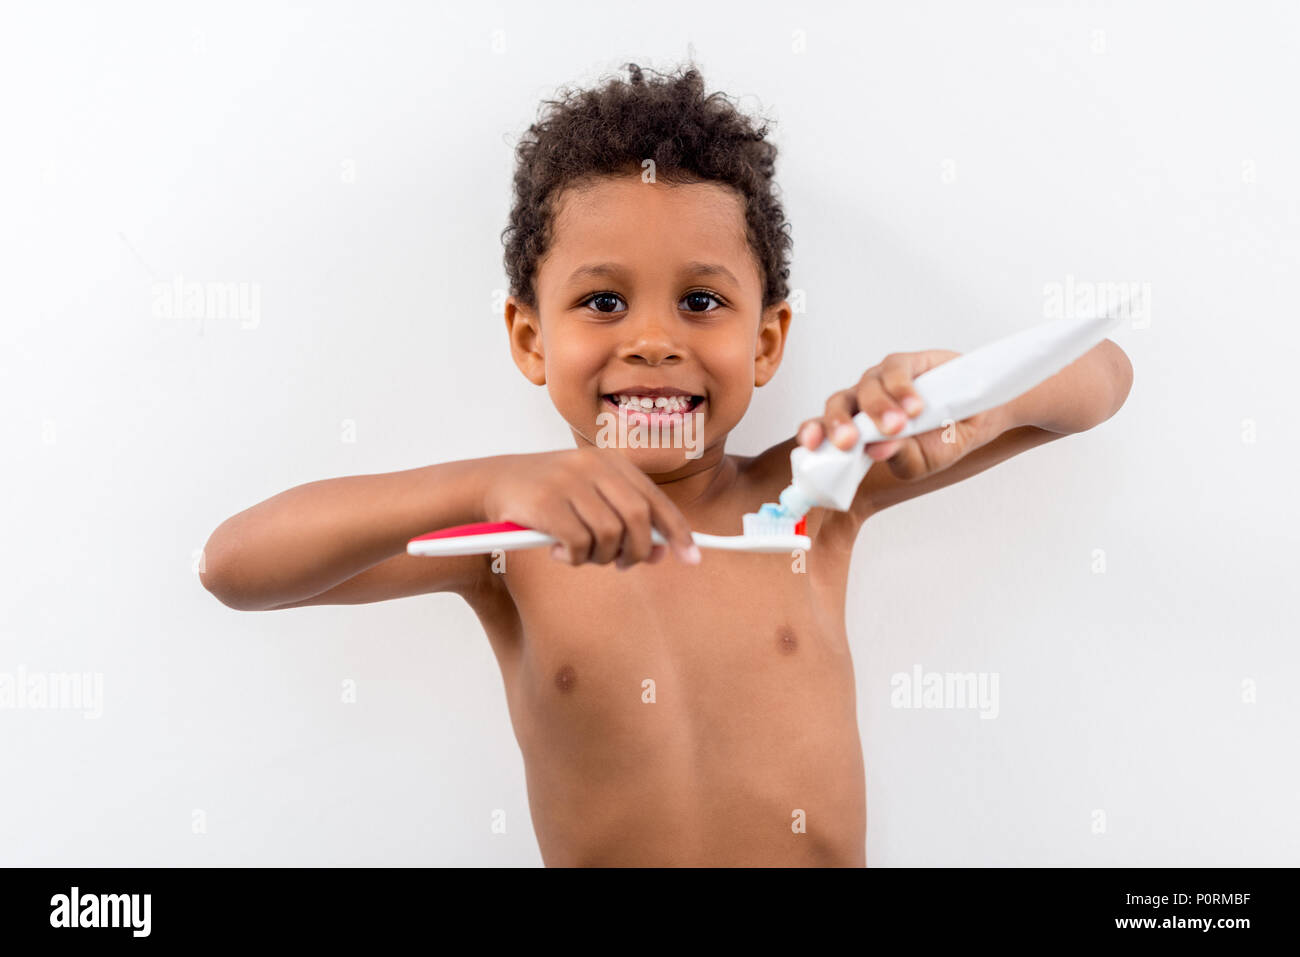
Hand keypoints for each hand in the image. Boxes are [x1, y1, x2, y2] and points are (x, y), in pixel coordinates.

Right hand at [481, 448, 700, 567]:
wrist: (493, 481)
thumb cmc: (549, 495)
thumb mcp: (591, 496)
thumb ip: (625, 518)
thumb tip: (662, 551)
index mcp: (611, 461)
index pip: (656, 499)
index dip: (678, 531)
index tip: (693, 557)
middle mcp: (593, 466)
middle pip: (639, 518)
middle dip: (638, 550)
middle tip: (624, 564)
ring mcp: (568, 482)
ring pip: (610, 534)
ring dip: (600, 556)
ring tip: (581, 555)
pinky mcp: (545, 502)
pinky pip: (578, 543)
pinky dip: (575, 557)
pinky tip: (560, 554)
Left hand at [795, 350, 1001, 481]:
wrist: (974, 419)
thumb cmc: (938, 442)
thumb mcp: (920, 462)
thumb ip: (897, 457)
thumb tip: (875, 451)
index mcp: (854, 429)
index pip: (822, 429)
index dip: (813, 433)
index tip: (812, 446)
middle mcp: (861, 403)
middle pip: (837, 404)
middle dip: (839, 423)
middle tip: (849, 442)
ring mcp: (881, 381)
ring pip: (866, 387)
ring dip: (878, 408)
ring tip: (897, 426)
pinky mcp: (905, 363)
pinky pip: (895, 371)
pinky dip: (903, 389)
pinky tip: (916, 406)